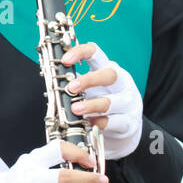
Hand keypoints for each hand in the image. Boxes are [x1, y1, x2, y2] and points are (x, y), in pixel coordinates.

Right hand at [0, 141, 107, 182]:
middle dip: (88, 179)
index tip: (91, 161)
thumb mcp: (28, 171)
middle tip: (103, 182)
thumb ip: (52, 169)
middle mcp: (30, 181)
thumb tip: (84, 169)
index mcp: (31, 164)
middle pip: (63, 177)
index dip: (77, 153)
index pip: (56, 150)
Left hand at [61, 43, 143, 159]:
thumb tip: (52, 80)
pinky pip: (115, 122)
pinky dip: (99, 123)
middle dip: (89, 80)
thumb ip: (75, 84)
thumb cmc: (102, 104)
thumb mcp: (91, 90)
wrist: (126, 129)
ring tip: (75, 109)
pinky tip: (88, 124)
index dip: (80, 53)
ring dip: (91, 105)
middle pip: (110, 75)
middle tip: (71, 88)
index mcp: (109, 70)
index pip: (96, 53)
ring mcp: (128, 104)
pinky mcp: (130, 123)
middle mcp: (122, 84)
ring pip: (112, 101)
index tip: (65, 61)